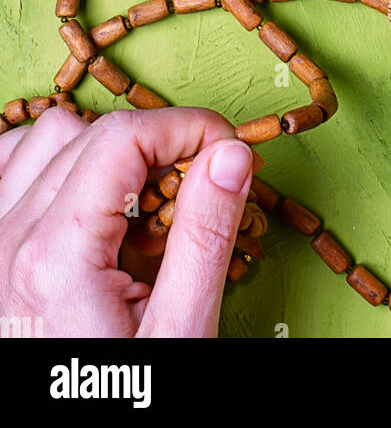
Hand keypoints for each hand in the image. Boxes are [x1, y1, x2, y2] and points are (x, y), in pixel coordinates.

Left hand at [0, 106, 253, 336]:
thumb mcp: (179, 334)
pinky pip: (5, 167)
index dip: (187, 129)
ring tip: (136, 200)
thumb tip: (229, 156)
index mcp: (56, 258)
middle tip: (195, 187)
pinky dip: (45, 164)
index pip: (125, 137)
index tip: (225, 151)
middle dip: (154, 144)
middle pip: (88, 132)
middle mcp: (7, 242)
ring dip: (96, 149)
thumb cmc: (119, 400)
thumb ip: (205, 236)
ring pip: (40, 138)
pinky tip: (83, 199)